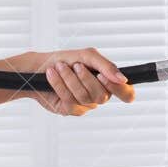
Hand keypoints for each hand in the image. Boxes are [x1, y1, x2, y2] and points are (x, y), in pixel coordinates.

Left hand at [10, 48, 135, 115]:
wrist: (40, 66)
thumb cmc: (66, 59)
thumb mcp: (87, 56)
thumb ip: (106, 66)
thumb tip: (123, 79)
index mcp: (108, 83)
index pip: (127, 94)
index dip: (119, 90)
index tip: (103, 77)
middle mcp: (98, 96)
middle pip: (101, 95)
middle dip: (86, 78)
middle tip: (76, 66)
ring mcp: (84, 105)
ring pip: (83, 97)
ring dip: (70, 79)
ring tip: (60, 67)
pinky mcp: (69, 110)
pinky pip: (69, 101)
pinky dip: (59, 84)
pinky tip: (53, 75)